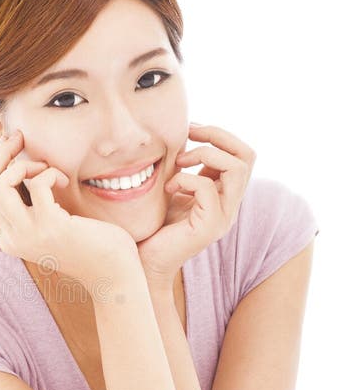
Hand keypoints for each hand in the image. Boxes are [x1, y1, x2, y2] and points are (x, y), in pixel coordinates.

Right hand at [0, 129, 139, 295]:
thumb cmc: (87, 243)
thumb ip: (29, 205)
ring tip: (45, 167)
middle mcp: (12, 239)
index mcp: (8, 237)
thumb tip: (16, 165)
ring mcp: (29, 234)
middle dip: (0, 154)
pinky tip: (65, 180)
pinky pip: (38, 184)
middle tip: (19, 137)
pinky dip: (50, 172)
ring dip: (22, 165)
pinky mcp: (51, 227)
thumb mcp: (47, 224)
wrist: (112, 274)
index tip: (11, 144)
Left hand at [136, 122, 255, 288]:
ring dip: (204, 155)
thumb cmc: (152, 225)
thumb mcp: (171, 188)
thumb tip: (183, 133)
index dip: (219, 135)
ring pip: (236, 169)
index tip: (190, 129)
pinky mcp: (209, 227)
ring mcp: (223, 217)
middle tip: (189, 135)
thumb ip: (184, 167)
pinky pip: (207, 189)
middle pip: (247, 156)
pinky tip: (168, 188)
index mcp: (223, 194)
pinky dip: (185, 179)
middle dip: (217, 137)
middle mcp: (229, 205)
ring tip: (179, 163)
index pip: (241, 154)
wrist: (142, 260)